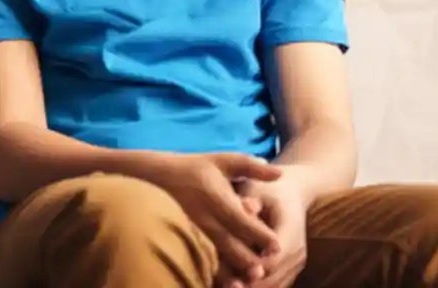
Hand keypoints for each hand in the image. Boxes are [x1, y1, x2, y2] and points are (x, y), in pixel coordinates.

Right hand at [148, 153, 283, 283]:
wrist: (157, 175)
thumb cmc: (195, 167)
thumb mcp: (223, 160)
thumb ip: (252, 166)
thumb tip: (280, 173)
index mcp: (215, 197)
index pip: (241, 219)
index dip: (260, 234)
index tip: (277, 246)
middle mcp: (204, 216)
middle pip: (229, 243)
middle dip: (248, 260)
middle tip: (264, 271)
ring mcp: (194, 229)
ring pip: (215, 254)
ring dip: (232, 269)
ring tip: (248, 280)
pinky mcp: (186, 236)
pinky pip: (203, 256)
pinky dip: (216, 268)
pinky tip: (228, 278)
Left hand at [235, 177, 309, 287]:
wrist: (291, 191)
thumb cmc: (268, 189)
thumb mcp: (258, 189)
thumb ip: (251, 201)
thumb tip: (245, 207)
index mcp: (291, 230)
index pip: (275, 257)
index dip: (256, 268)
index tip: (237, 276)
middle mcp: (297, 251)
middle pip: (275, 275)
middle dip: (252, 284)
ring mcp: (295, 261)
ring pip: (276, 283)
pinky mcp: (288, 266)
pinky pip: (276, 282)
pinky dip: (259, 287)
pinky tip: (234, 287)